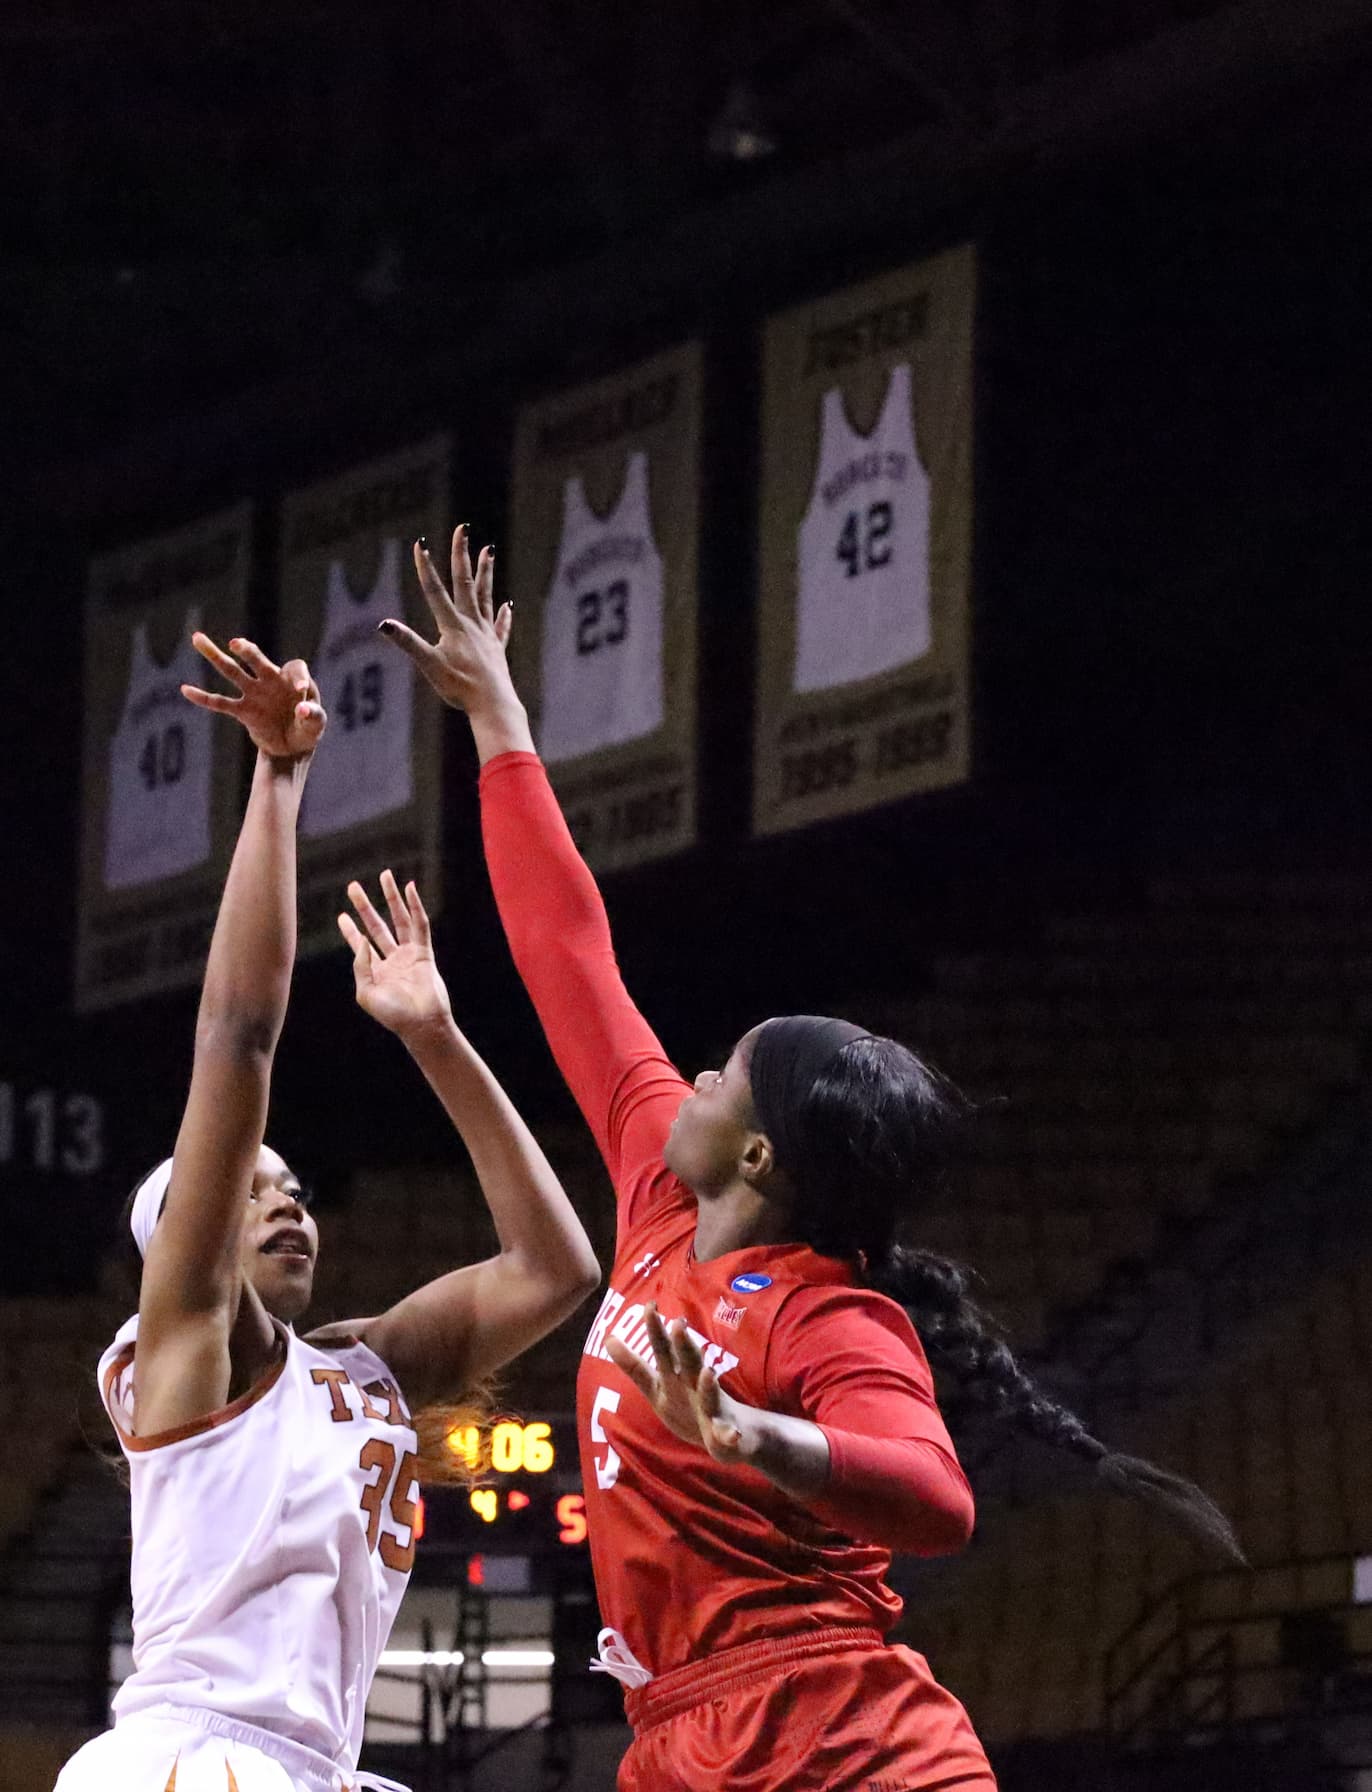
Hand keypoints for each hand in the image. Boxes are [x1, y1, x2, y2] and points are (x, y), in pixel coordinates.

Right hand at [181, 634, 325, 760]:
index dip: (297, 676)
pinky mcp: (243, 711)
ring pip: (231, 671)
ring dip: (214, 655)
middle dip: (247, 650)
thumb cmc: (307, 729)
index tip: (301, 690)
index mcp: (293, 680)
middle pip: (256, 659)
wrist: (292, 746)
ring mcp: (254, 693)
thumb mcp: (316, 724)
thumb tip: (301, 709)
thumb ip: (314, 715)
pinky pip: (220, 702)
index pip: (295, 668)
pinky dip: (204, 698)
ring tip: (197, 638)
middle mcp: (271, 680)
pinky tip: (185, 690)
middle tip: (237, 644)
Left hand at [338, 870, 452, 1042]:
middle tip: (353, 887)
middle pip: (376, 926)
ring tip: (385, 875)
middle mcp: (391, 960)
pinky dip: (415, 907)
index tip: (341, 915)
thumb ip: (360, 966)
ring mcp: (408, 955)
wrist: (421, 1023)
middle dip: (364, 906)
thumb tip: (362, 940)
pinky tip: (410, 890)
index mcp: (375, 971)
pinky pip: (420, 925)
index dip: (350, 930)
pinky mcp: (424, 953)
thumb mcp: (366, 993)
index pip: (359, 945)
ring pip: (398, 920)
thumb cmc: (392, 1015)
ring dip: (392, 898)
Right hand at [378, 526, 514, 714]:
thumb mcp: (429, 666)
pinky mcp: (497, 649)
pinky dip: (504, 615)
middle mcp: (472, 624)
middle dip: (461, 554)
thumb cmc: (460, 688)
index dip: (426, 567)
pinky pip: (501, 627)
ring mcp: (486, 635)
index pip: (435, 591)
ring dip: (486, 573)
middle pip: (465, 583)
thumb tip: (384, 624)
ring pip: (486, 597)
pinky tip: (508, 605)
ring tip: (489, 550)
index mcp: (453, 627)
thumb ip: (408, 643)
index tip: (420, 543)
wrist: (493, 705)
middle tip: (463, 529)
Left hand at [607, 1304, 753, 1466]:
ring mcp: (712, 1408)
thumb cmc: (688, 1405)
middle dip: (684, 1346)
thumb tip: (607, 1338)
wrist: (731, 1434)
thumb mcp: (656, 1389)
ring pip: (709, 1394)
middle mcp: (693, 1386)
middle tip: (678, 1324)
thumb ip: (634, 1366)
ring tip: (708, 1373)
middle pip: (687, 1362)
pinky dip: (730, 1433)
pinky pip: (728, 1433)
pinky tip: (733, 1436)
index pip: (661, 1350)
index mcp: (674, 1377)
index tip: (650, 1305)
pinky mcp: (724, 1432)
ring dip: (708, 1385)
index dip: (654, 1331)